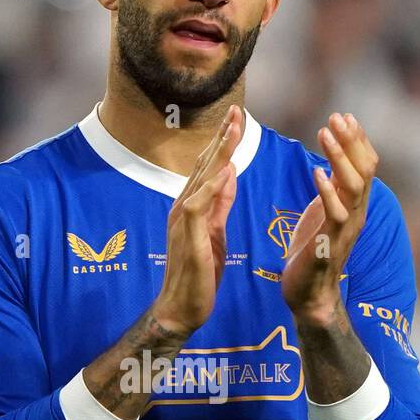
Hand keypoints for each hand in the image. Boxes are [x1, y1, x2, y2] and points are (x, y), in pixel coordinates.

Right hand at [152, 106, 241, 337]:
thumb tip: (229, 173)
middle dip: (221, 136)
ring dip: (217, 153)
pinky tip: (224, 171)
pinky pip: (197, 206)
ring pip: (200, 178)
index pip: (208, 166)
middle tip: (237, 110)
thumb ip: (221, 203)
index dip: (223, 141)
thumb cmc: (198, 275)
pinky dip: (211, 187)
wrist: (181, 309)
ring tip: (233, 129)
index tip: (238, 118)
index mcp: (191, 205)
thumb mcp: (216, 232)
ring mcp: (182, 221)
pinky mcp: (188, 238)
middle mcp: (183, 207)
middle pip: (204, 164)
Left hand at [280, 112, 377, 325]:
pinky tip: (316, 172)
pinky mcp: (330, 242)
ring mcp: (346, 228)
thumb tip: (331, 163)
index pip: (365, 165)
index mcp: (354, 204)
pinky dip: (327, 191)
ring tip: (325, 133)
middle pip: (364, 169)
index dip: (357, 140)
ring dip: (339, 157)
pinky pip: (334, 213)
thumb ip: (331, 189)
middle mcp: (356, 213)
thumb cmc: (311, 252)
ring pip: (352, 186)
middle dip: (352, 141)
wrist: (308, 294)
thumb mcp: (322, 213)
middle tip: (337, 117)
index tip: (344, 116)